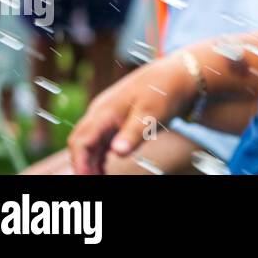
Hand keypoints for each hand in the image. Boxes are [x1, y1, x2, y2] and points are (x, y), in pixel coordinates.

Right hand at [67, 51, 198, 174]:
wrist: (178, 74)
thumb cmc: (164, 92)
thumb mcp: (151, 114)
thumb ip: (133, 133)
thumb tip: (117, 152)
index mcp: (104, 111)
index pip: (81, 141)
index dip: (80, 163)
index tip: (87, 180)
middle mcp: (100, 113)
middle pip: (80, 143)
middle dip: (82, 164)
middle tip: (94, 183)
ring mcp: (107, 115)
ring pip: (89, 143)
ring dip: (90, 162)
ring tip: (99, 179)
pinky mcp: (116, 119)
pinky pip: (100, 140)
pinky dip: (99, 156)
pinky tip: (104, 169)